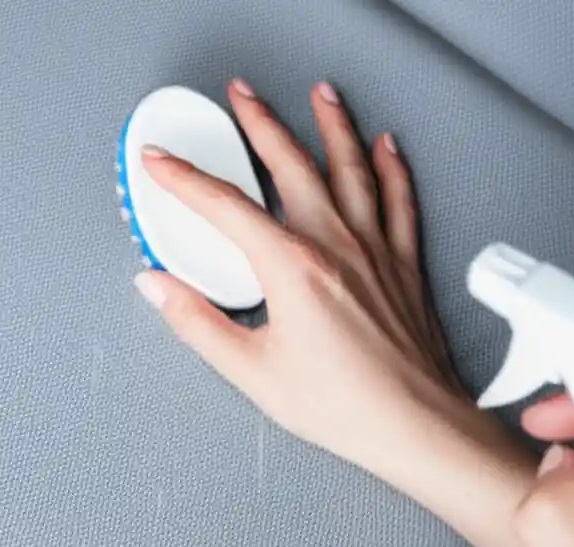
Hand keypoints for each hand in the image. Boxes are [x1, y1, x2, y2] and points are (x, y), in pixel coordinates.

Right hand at [133, 79, 510, 494]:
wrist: (416, 425)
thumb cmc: (344, 407)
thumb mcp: (252, 373)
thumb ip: (198, 324)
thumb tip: (158, 288)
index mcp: (291, 267)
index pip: (224, 206)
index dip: (184, 178)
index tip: (160, 162)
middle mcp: (335, 244)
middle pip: (291, 165)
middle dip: (260, 123)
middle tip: (241, 95)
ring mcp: (375, 248)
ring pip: (351, 167)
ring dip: (332, 125)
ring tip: (319, 94)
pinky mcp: (405, 263)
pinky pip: (399, 198)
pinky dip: (391, 167)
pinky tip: (386, 145)